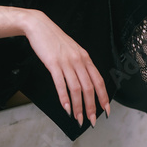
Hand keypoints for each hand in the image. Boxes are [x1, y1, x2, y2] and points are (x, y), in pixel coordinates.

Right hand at [23, 10, 109, 126]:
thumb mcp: (73, 50)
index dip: (103, 97)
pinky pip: (61, 84)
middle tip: (91, 120)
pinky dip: (64, 97)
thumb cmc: (55, 40)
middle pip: (89, 88)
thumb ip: (80, 64)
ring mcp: (66, 62)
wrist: (40, 26)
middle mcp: (79, 60)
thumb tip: (85, 81)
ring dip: (78, 106)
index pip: (99, 81)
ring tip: (78, 118)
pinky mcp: (53, 64)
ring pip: (76, 88)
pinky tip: (66, 107)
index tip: (106, 110)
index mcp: (85, 58)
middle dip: (91, 107)